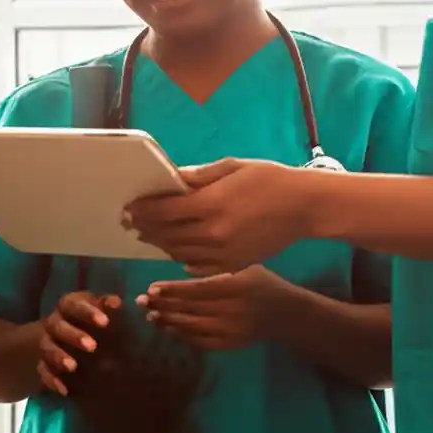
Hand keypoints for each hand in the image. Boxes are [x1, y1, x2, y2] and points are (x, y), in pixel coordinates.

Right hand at [37, 292, 120, 396]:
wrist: (74, 341)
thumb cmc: (95, 321)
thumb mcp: (101, 311)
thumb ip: (108, 306)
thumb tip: (117, 302)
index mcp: (68, 305)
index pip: (73, 305)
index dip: (87, 312)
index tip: (105, 322)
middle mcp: (54, 322)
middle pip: (57, 326)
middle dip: (73, 336)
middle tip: (92, 347)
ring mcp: (47, 343)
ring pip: (47, 348)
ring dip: (58, 357)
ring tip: (72, 367)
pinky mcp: (44, 364)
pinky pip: (43, 371)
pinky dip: (51, 380)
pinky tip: (63, 390)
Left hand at [125, 158, 312, 275]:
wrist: (304, 207)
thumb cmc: (269, 179)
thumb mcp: (231, 167)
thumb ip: (197, 177)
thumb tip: (170, 181)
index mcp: (210, 204)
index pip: (163, 212)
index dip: (142, 211)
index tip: (128, 209)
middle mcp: (212, 233)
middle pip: (166, 234)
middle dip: (145, 228)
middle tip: (132, 222)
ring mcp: (222, 254)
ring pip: (178, 253)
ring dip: (160, 244)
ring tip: (149, 235)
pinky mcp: (232, 266)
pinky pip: (196, 266)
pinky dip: (181, 257)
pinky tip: (176, 249)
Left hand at [136, 266, 287, 350]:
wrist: (286, 313)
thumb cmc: (262, 282)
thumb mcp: (244, 266)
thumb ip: (216, 269)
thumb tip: (183, 270)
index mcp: (236, 287)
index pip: (198, 290)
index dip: (172, 290)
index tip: (152, 288)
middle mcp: (233, 310)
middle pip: (191, 309)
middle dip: (163, 306)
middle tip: (141, 301)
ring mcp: (231, 330)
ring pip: (192, 327)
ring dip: (168, 321)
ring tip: (150, 315)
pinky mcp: (230, 345)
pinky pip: (201, 342)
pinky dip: (182, 335)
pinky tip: (168, 328)